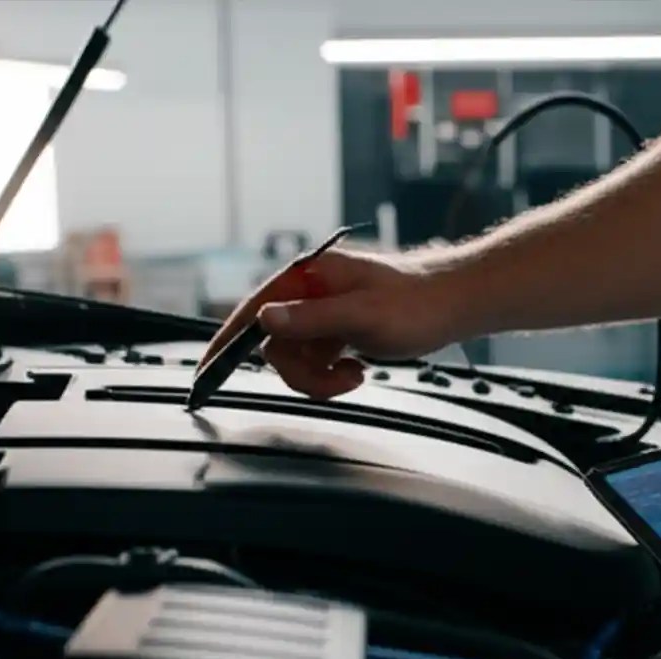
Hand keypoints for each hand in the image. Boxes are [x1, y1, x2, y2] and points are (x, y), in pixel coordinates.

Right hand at [199, 250, 462, 398]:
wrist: (454, 304)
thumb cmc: (416, 302)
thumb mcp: (362, 315)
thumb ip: (311, 319)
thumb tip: (263, 320)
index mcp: (308, 278)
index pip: (252, 310)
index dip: (226, 341)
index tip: (205, 371)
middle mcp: (309, 293)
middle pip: (275, 344)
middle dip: (302, 371)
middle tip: (339, 379)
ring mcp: (323, 313)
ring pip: (295, 358)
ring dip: (320, 377)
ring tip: (355, 373)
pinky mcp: (336, 330)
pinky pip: (315, 361)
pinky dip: (332, 375)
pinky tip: (357, 368)